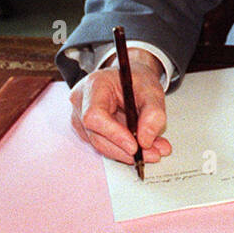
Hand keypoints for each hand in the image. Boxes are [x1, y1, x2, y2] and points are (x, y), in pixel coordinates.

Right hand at [69, 49, 169, 166]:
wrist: (130, 78)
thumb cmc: (137, 80)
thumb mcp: (152, 91)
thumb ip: (153, 114)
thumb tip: (145, 141)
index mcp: (94, 85)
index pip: (94, 115)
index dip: (113, 134)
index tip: (134, 146)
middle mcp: (81, 102)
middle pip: (95, 135)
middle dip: (124, 149)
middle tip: (152, 154)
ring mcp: (79, 117)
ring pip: (99, 144)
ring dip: (126, 152)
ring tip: (153, 151)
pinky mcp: (86, 130)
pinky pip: (102, 145)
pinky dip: (123, 150)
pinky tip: (142, 148)